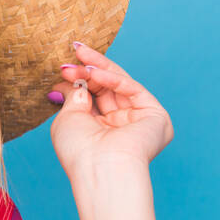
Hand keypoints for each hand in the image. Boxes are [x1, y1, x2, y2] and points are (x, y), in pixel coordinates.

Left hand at [47, 42, 173, 178]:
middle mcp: (120, 125)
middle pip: (107, 88)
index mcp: (100, 130)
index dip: (79, 80)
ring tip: (80, 55)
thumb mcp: (67, 118)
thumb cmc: (79, 151)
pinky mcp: (155, 116)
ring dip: (99, 67)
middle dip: (89, 69)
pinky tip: (93, 71)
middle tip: (74, 50)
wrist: (100, 169)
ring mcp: (138, 120)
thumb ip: (74, 96)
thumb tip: (78, 78)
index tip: (64, 68)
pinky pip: (132, 89)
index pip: (92, 97)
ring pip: (120, 84)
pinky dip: (113, 78)